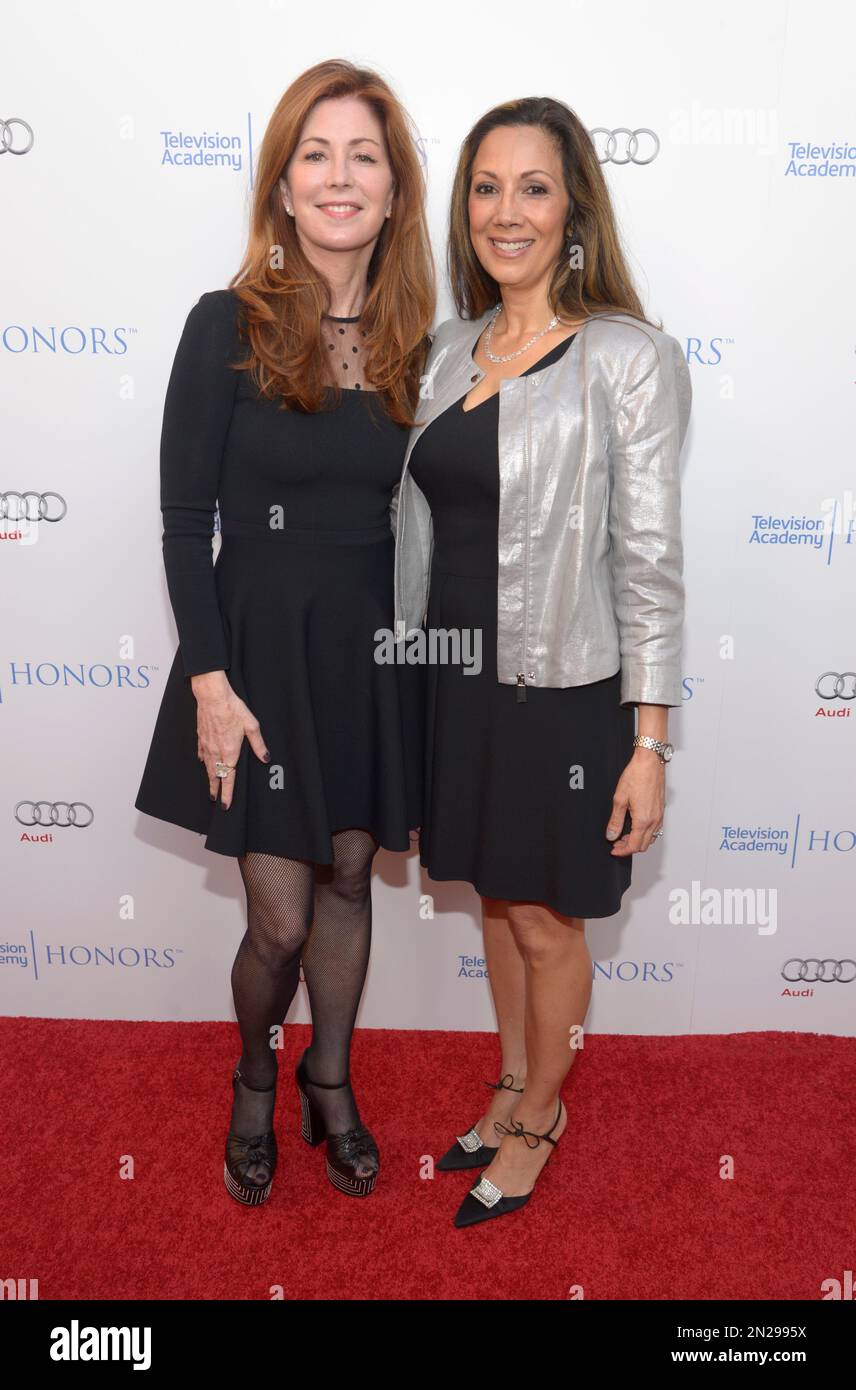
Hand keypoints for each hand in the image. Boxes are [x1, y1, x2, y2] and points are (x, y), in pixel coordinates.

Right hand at [191, 672, 269, 809]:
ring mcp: (206, 745)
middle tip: (215, 799)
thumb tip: (265, 758)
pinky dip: (202, 760)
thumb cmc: (232, 708)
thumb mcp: (251, 726)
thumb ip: (259, 744)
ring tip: (210, 786)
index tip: (225, 805)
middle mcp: (216, 752)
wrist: (212, 696)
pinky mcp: (201, 736)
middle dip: (215, 789)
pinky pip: (201, 753)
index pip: (228, 779)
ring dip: (209, 777)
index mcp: (229, 752)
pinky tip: (202, 762)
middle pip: (215, 776)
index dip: (227, 794)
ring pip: (207, 766)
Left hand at [605, 748, 664, 855]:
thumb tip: (611, 835)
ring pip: (651, 838)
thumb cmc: (636, 776)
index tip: (614, 849)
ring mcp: (659, 815)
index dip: (622, 850)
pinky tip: (635, 826)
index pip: (634, 845)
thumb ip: (615, 820)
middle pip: (644, 845)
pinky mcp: (661, 810)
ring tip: (624, 835)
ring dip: (638, 841)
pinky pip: (655, 829)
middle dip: (629, 847)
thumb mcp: (620, 799)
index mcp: (643, 820)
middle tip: (617, 843)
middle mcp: (654, 820)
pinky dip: (645, 833)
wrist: (650, 762)